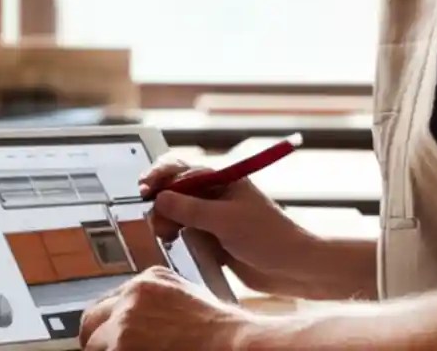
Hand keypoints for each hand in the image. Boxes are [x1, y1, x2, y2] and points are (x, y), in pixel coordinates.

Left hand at [79, 266, 258, 350]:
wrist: (233, 344)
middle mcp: (132, 295)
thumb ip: (156, 304)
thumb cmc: (221, 331)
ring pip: (93, 345)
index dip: (109, 326)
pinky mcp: (122, 344)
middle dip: (96, 340)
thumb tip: (141, 324)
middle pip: (91, 321)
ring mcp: (125, 321)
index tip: (112, 339)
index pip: (109, 303)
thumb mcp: (187, 299)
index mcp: (148, 281)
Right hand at [139, 156, 318, 296]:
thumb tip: (159, 198)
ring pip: (177, 212)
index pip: (182, 169)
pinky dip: (175, 235)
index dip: (160, 176)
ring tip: (166, 234)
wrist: (292, 267)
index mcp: (222, 179)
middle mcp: (215, 194)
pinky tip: (173, 242)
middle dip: (161, 202)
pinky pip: (185, 232)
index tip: (145, 189)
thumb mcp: (225, 220)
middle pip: (175, 190)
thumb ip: (190, 209)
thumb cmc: (268, 237)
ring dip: (166, 220)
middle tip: (156, 222)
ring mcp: (213, 216)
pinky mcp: (213, 238)